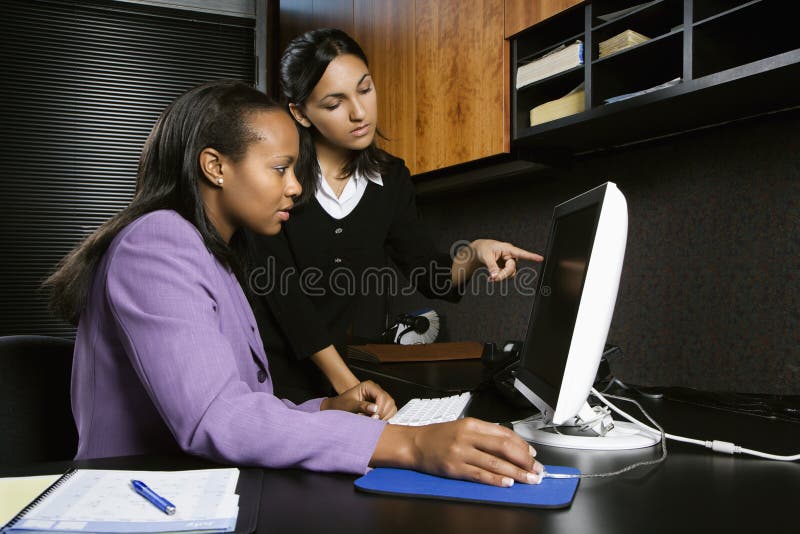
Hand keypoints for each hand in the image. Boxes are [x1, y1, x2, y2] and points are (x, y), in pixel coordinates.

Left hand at [321, 380, 397, 419]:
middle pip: (389, 401)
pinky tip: (376, 421)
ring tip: (373, 421)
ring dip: (385, 416)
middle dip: (383, 413)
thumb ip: (362, 406)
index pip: (381, 396)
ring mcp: (380, 397)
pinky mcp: (382, 405)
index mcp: (369, 386)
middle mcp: (376, 390)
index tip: (373, 418)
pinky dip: (386, 418)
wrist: (339, 407)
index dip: (379, 408)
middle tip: (373, 421)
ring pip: (391, 407)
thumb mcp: (349, 405)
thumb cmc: (342, 404)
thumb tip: (375, 408)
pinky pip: (390, 412)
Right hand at [374, 418, 543, 486]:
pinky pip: (480, 474)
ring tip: (529, 479)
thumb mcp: (462, 426)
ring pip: (495, 462)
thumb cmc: (438, 436)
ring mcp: (461, 452)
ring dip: (516, 472)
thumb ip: (484, 433)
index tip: (533, 455)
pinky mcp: (454, 468)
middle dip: (524, 460)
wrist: (414, 444)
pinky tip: (507, 483)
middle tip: (537, 469)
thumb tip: (510, 443)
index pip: (504, 433)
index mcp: (471, 424)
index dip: (522, 445)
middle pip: (503, 447)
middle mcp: (467, 436)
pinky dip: (496, 479)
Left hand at [469, 239, 542, 280]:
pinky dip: (499, 277)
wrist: (480, 250)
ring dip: (501, 277)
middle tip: (493, 278)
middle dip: (503, 274)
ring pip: (510, 273)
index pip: (521, 253)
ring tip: (490, 278)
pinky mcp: (506, 267)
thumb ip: (492, 266)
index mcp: (507, 249)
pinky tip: (491, 278)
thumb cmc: (484, 249)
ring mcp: (509, 262)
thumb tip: (495, 276)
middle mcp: (510, 255)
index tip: (541, 258)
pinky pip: (506, 275)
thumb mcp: (486, 257)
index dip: (531, 256)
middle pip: (512, 268)